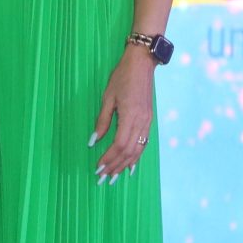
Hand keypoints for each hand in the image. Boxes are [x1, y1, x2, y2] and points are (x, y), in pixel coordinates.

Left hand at [91, 47, 155, 180]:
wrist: (142, 64)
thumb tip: (94, 141)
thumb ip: (102, 121)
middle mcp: (142, 122)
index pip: (119, 145)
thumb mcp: (108, 97)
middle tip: (103, 178)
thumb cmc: (122, 77)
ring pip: (138, 150)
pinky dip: (136, 156)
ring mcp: (147, 122)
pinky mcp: (149, 120)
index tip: (98, 167)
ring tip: (115, 176)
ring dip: (126, 164)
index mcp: (130, 116)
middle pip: (129, 151)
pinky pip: (143, 143)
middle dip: (116, 166)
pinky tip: (131, 166)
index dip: (109, 158)